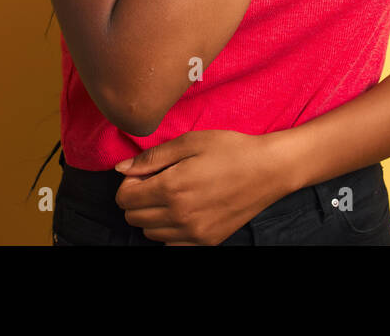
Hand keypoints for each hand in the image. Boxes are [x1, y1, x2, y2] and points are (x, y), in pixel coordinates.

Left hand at [113, 130, 293, 245]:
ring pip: (149, 233)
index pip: (124, 198)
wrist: (268, 170)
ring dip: (151, 216)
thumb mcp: (189, 142)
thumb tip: (121, 168)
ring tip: (172, 196)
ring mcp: (193, 232)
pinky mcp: (206, 241)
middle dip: (137, 199)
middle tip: (157, 182)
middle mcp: (179, 215)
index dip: (128, 184)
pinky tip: (182, 212)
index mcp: (171, 187)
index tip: (144, 173)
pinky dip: (168, 231)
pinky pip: (170, 245)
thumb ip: (152, 157)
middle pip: (133, 217)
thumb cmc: (229, 150)